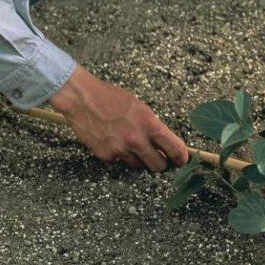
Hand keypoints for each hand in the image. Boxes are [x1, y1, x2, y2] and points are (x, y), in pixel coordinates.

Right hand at [49, 66, 188, 170]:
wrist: (82, 98)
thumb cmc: (112, 98)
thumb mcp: (141, 108)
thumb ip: (153, 126)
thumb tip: (164, 143)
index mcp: (150, 124)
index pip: (175, 149)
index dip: (180, 158)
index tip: (181, 161)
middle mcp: (137, 140)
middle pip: (158, 166)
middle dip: (160, 164)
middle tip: (158, 158)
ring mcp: (121, 150)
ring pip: (138, 166)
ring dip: (138, 159)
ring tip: (130, 143)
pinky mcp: (106, 155)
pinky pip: (118, 162)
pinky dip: (118, 155)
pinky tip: (112, 140)